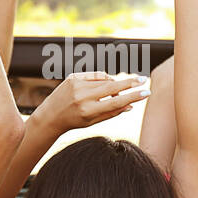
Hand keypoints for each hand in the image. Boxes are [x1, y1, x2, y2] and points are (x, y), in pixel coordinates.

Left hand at [33, 72, 149, 135]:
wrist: (50, 116)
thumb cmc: (74, 121)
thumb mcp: (93, 122)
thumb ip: (112, 113)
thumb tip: (131, 105)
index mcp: (89, 111)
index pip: (117, 102)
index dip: (133, 97)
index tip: (146, 92)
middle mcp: (83, 96)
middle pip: (113, 87)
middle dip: (131, 83)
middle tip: (144, 79)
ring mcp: (77, 85)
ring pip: (105, 80)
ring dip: (114, 85)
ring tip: (117, 91)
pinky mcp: (73, 77)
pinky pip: (95, 75)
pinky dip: (104, 79)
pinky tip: (107, 83)